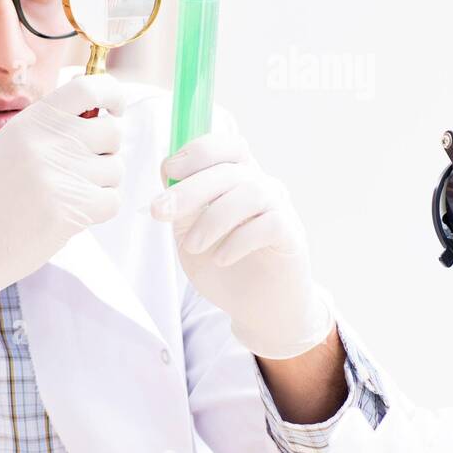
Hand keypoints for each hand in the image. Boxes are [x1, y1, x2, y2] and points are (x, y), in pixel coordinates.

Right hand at [0, 74, 125, 308]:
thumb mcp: (12, 144)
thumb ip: (52, 125)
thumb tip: (101, 110)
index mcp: (32, 121)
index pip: (88, 88)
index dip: (113, 94)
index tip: (117, 109)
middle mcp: (47, 141)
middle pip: (113, 132)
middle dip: (108, 151)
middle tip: (85, 168)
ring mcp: (60, 174)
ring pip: (116, 169)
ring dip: (102, 184)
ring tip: (67, 195)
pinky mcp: (71, 208)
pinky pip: (113, 200)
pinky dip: (100, 209)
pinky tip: (72, 213)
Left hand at [150, 132, 332, 359]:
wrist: (257, 307)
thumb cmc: (223, 260)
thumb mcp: (190, 229)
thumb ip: (182, 202)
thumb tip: (168, 171)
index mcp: (237, 177)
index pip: (226, 145)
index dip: (198, 150)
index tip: (168, 171)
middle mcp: (262, 185)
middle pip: (230, 168)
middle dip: (190, 188)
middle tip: (160, 211)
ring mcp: (280, 208)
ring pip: (250, 192)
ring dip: (212, 218)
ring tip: (192, 245)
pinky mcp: (292, 235)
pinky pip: (269, 224)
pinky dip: (238, 240)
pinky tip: (221, 258)